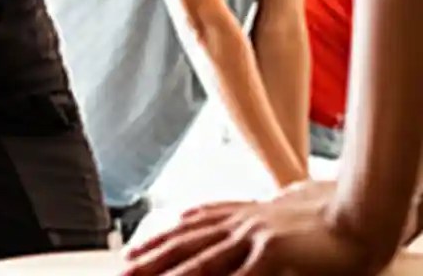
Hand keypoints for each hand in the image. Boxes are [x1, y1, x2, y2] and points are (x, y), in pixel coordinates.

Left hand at [122, 181, 373, 275]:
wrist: (358, 211)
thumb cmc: (322, 215)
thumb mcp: (272, 212)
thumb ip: (237, 215)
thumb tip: (204, 212)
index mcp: (240, 214)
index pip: (189, 227)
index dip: (159, 238)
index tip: (132, 249)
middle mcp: (241, 223)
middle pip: (186, 243)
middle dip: (151, 257)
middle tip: (123, 271)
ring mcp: (255, 236)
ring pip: (203, 260)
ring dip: (172, 273)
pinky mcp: (273, 251)